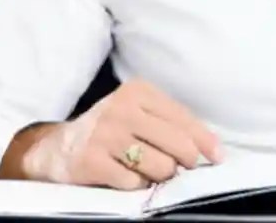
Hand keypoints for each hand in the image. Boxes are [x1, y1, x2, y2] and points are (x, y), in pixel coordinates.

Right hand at [4, 78, 223, 189]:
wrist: (57, 147)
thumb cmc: (109, 130)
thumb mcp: (137, 113)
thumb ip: (170, 125)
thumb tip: (212, 151)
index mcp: (137, 91)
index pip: (184, 119)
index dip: (205, 142)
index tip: (217, 158)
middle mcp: (122, 108)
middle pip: (178, 146)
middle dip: (183, 163)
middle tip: (176, 168)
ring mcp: (106, 134)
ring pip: (161, 167)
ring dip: (157, 175)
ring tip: (142, 168)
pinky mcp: (92, 161)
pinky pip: (135, 183)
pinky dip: (134, 185)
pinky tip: (122, 175)